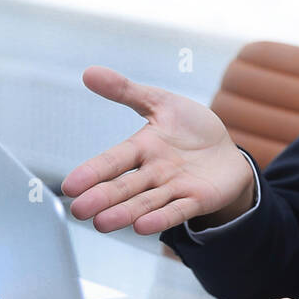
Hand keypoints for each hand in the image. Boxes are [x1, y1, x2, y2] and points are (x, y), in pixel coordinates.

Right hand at [61, 66, 255, 234]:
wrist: (228, 153)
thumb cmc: (192, 129)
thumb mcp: (162, 103)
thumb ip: (127, 91)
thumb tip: (90, 72)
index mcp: (143, 148)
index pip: (113, 160)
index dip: (93, 172)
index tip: (70, 185)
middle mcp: (154, 172)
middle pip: (125, 186)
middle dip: (103, 197)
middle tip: (79, 210)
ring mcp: (175, 187)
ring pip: (146, 202)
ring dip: (125, 212)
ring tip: (103, 223)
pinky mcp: (197, 200)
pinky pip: (177, 210)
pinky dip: (161, 218)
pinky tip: (142, 226)